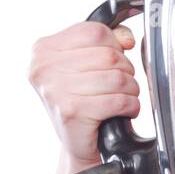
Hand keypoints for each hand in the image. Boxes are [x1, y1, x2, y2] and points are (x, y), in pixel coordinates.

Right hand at [28, 21, 140, 164]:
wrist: (76, 142)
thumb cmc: (82, 99)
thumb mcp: (87, 63)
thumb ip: (108, 41)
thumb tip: (127, 39)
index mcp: (44, 49)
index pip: (95, 31)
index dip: (114, 45)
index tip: (112, 61)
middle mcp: (44, 68)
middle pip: (109, 55)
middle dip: (125, 70)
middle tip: (120, 84)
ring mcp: (55, 90)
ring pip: (118, 77)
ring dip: (130, 89)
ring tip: (122, 97)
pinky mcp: (72, 112)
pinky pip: (119, 100)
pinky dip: (130, 105)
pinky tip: (124, 110)